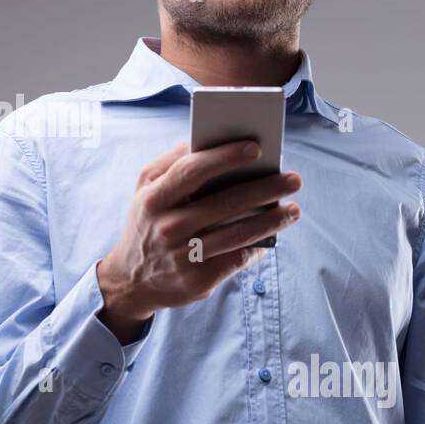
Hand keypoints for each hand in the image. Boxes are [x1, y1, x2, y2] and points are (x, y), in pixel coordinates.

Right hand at [97, 139, 301, 339]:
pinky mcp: (197, 280)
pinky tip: (273, 236)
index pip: (192, 171)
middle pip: (225, 203)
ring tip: (293, 210)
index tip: (256, 147)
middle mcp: (167, 227)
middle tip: (292, 179)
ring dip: (272, 220)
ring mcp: (182, 256)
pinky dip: (258, 246)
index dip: (225, 157)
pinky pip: (237, 259)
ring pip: (238, 234)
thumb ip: (169, 163)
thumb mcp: (144, 190)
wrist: (131, 280)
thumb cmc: (147, 223)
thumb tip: (206, 142)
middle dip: (265, 189)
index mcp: (154, 198)